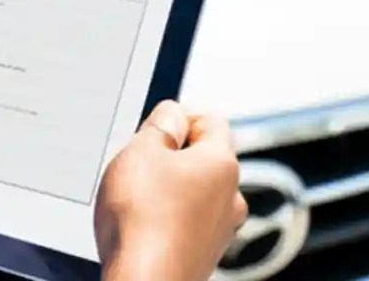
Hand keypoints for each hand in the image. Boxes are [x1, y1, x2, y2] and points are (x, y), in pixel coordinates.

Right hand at [95, 102, 247, 280]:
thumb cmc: (142, 222)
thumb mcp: (140, 151)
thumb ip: (160, 125)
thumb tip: (172, 115)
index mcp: (222, 163)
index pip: (211, 119)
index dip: (179, 117)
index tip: (156, 127)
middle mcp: (230, 195)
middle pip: (203, 155)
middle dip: (172, 154)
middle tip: (141, 162)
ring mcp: (219, 227)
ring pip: (194, 189)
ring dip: (169, 187)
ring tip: (138, 197)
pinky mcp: (203, 251)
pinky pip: (187, 219)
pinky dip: (167, 216)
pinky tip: (143, 223)